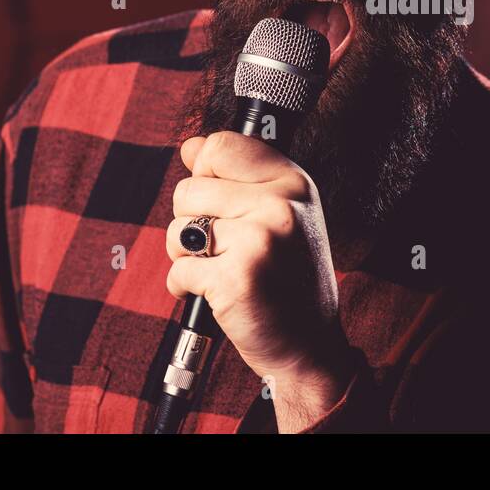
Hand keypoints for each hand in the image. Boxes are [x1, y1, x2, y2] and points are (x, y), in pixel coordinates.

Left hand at [166, 131, 352, 425]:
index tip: (216, 198)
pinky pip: (179, 270)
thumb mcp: (281, 214)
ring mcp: (259, 241)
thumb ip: (240, 176)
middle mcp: (280, 205)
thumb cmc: (290, 278)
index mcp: (293, 182)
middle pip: (189, 189)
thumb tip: (191, 146)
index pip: (222, 146)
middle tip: (223, 247)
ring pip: (178, 229)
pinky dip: (185, 287)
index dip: (205, 172)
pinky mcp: (236, 279)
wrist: (310, 343)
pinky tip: (215, 295)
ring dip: (186, 255)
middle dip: (192, 222)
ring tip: (220, 269)